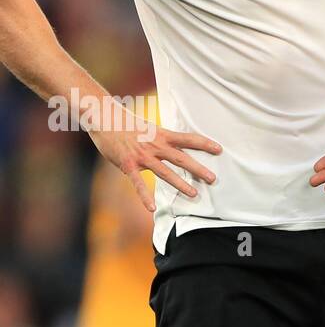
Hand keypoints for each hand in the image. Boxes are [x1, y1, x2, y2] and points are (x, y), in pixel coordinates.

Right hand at [89, 106, 219, 213]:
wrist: (104, 117)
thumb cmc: (127, 123)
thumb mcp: (149, 128)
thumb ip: (162, 139)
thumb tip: (175, 147)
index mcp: (162, 135)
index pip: (188, 138)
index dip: (204, 143)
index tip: (219, 149)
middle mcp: (155, 145)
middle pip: (181, 158)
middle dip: (198, 169)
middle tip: (213, 179)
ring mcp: (142, 155)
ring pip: (164, 172)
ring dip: (180, 184)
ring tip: (194, 194)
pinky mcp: (128, 164)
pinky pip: (138, 183)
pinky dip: (145, 196)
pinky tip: (152, 209)